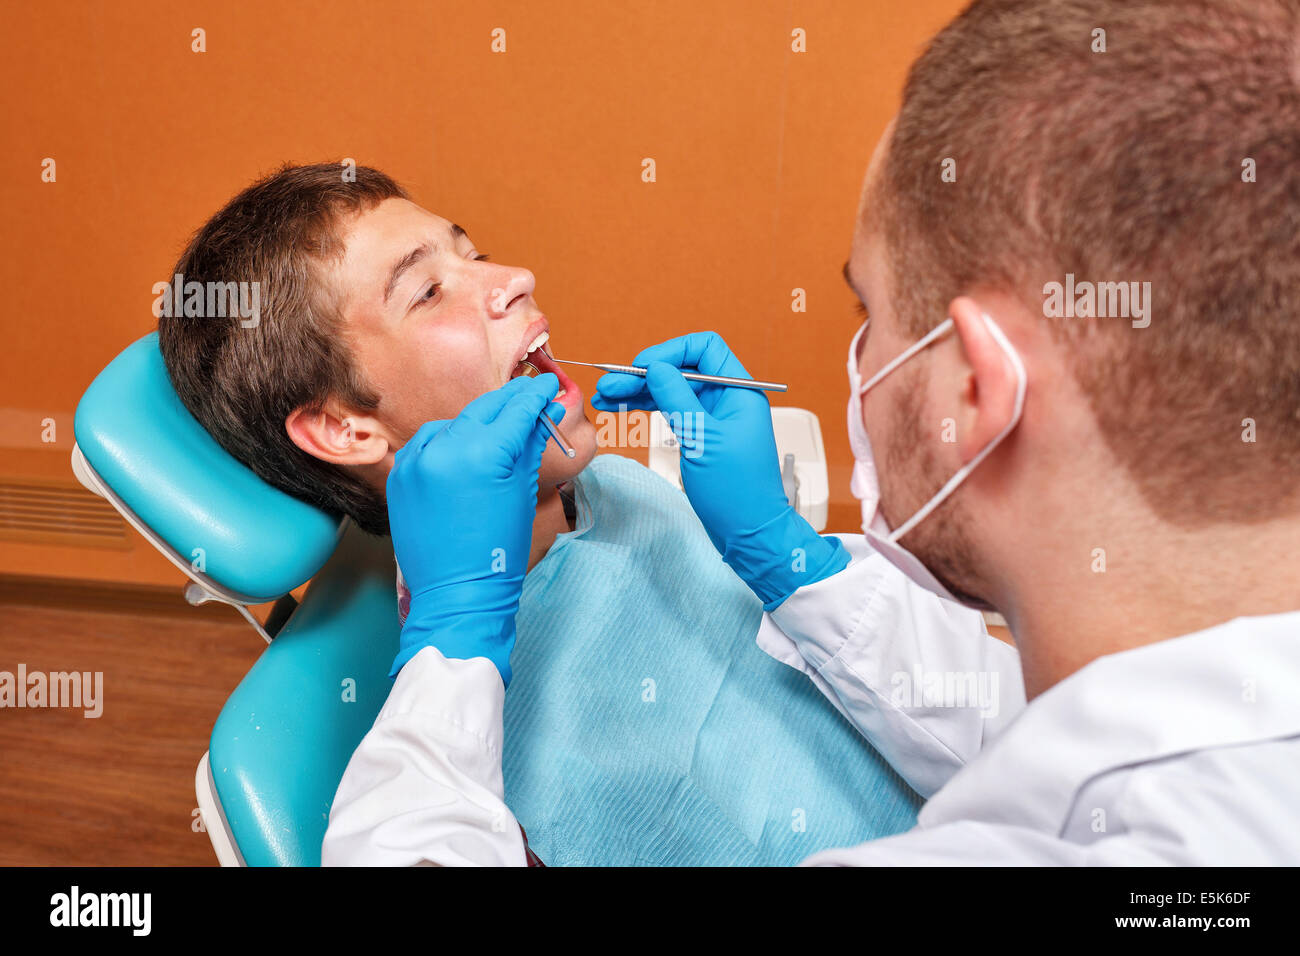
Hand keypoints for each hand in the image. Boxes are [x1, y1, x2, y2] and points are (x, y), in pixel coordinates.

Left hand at [387, 373, 564, 683]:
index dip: (536, 395)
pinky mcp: (400, 474)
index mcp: (483, 454)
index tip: (549, 385)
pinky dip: (448, 440)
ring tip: (499, 428)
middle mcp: (445, 448)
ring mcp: (417, 460)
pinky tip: (464, 449)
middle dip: (510, 402)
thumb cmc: (498, 552)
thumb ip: (529, 446)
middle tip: (531, 393)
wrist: (457, 594)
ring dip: (478, 421)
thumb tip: (542, 414)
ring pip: (455, 423)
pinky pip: (428, 442)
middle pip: (485, 410)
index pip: (516, 410)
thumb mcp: (523, 495)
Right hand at [592, 332, 846, 608]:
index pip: (704, 349)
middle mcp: (727, 399)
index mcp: (738, 391)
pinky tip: (622, 410)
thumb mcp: (702, 439)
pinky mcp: (702, 437)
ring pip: (672, 392)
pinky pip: (673, 412)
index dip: (670, 351)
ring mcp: (714, 419)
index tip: (640, 367)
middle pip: (681, 371)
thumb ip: (678, 399)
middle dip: (643, 375)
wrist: (750, 534)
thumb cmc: (736, 490)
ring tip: (604, 398)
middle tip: (607, 386)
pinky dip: (649, 410)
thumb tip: (655, 367)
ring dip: (639, 393)